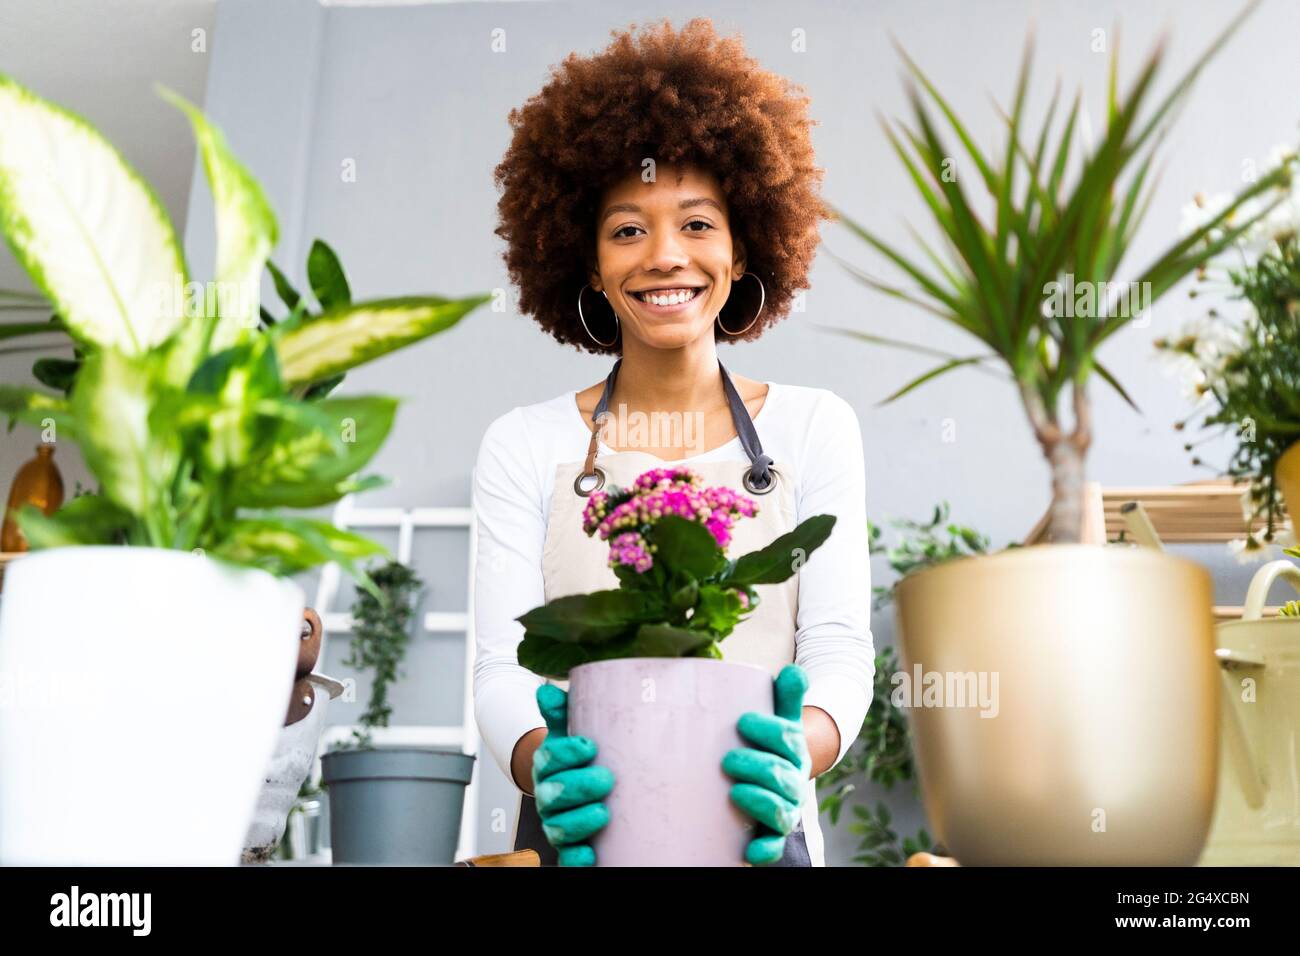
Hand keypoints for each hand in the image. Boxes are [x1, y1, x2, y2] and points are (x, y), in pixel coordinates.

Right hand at [532, 684, 615, 866]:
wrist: (571, 785)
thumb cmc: (578, 757)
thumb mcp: (570, 732)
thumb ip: (561, 712)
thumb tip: (546, 691)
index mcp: (548, 765)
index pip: (549, 758)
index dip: (567, 752)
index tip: (591, 745)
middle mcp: (547, 795)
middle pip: (553, 794)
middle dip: (578, 787)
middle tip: (607, 778)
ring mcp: (556, 822)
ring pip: (558, 827)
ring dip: (579, 821)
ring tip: (604, 813)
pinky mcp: (569, 847)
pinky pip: (567, 857)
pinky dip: (576, 857)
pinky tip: (591, 854)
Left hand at [722, 664, 810, 865]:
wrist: (775, 778)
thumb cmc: (768, 745)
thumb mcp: (778, 719)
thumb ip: (786, 696)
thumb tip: (793, 671)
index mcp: (794, 751)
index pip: (788, 739)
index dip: (768, 730)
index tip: (743, 721)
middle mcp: (793, 783)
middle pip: (783, 776)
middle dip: (757, 766)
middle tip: (728, 759)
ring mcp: (784, 810)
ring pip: (780, 811)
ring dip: (760, 801)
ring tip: (734, 792)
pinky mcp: (771, 835)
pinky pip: (772, 847)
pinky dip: (763, 850)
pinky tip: (747, 850)